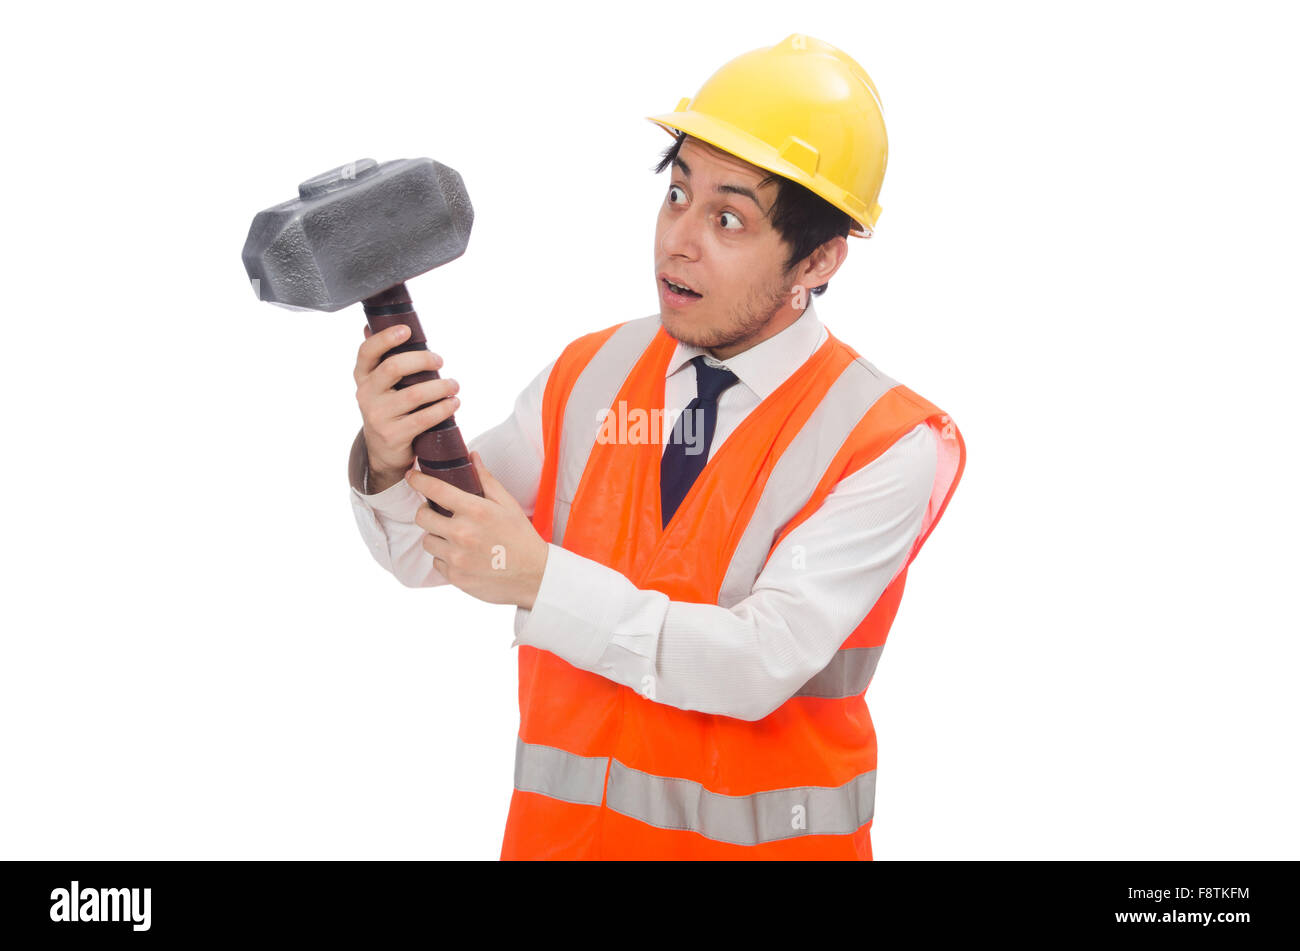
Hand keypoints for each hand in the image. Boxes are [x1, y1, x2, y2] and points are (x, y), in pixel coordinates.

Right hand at [354, 323, 461, 489]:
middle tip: (441, 361)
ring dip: (441, 387)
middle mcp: (366, 394)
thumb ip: (381, 359)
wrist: (383, 452)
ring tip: (454, 385)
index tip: (407, 330)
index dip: (385, 338)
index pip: (367, 351)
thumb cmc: (389, 409)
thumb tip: (373, 324)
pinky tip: (454, 403)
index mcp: (363, 376)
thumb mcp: (380, 385)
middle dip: (423, 360)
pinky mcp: (393, 435)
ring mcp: (378, 416)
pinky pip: (423, 418)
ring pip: (414, 394)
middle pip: (393, 367)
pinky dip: (443, 409)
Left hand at [407, 451, 548, 608]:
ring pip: (427, 541)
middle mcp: (462, 534)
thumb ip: (486, 480)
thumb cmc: (521, 537)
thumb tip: (472, 457)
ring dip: (436, 537)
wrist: (534, 576)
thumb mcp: (508, 505)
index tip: (411, 477)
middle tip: (438, 513)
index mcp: (476, 511)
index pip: (436, 489)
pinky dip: (445, 558)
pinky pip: (436, 562)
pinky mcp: (455, 576)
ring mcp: (457, 557)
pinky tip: (462, 556)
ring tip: (454, 538)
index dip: (418, 480)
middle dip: (427, 512)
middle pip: (422, 517)